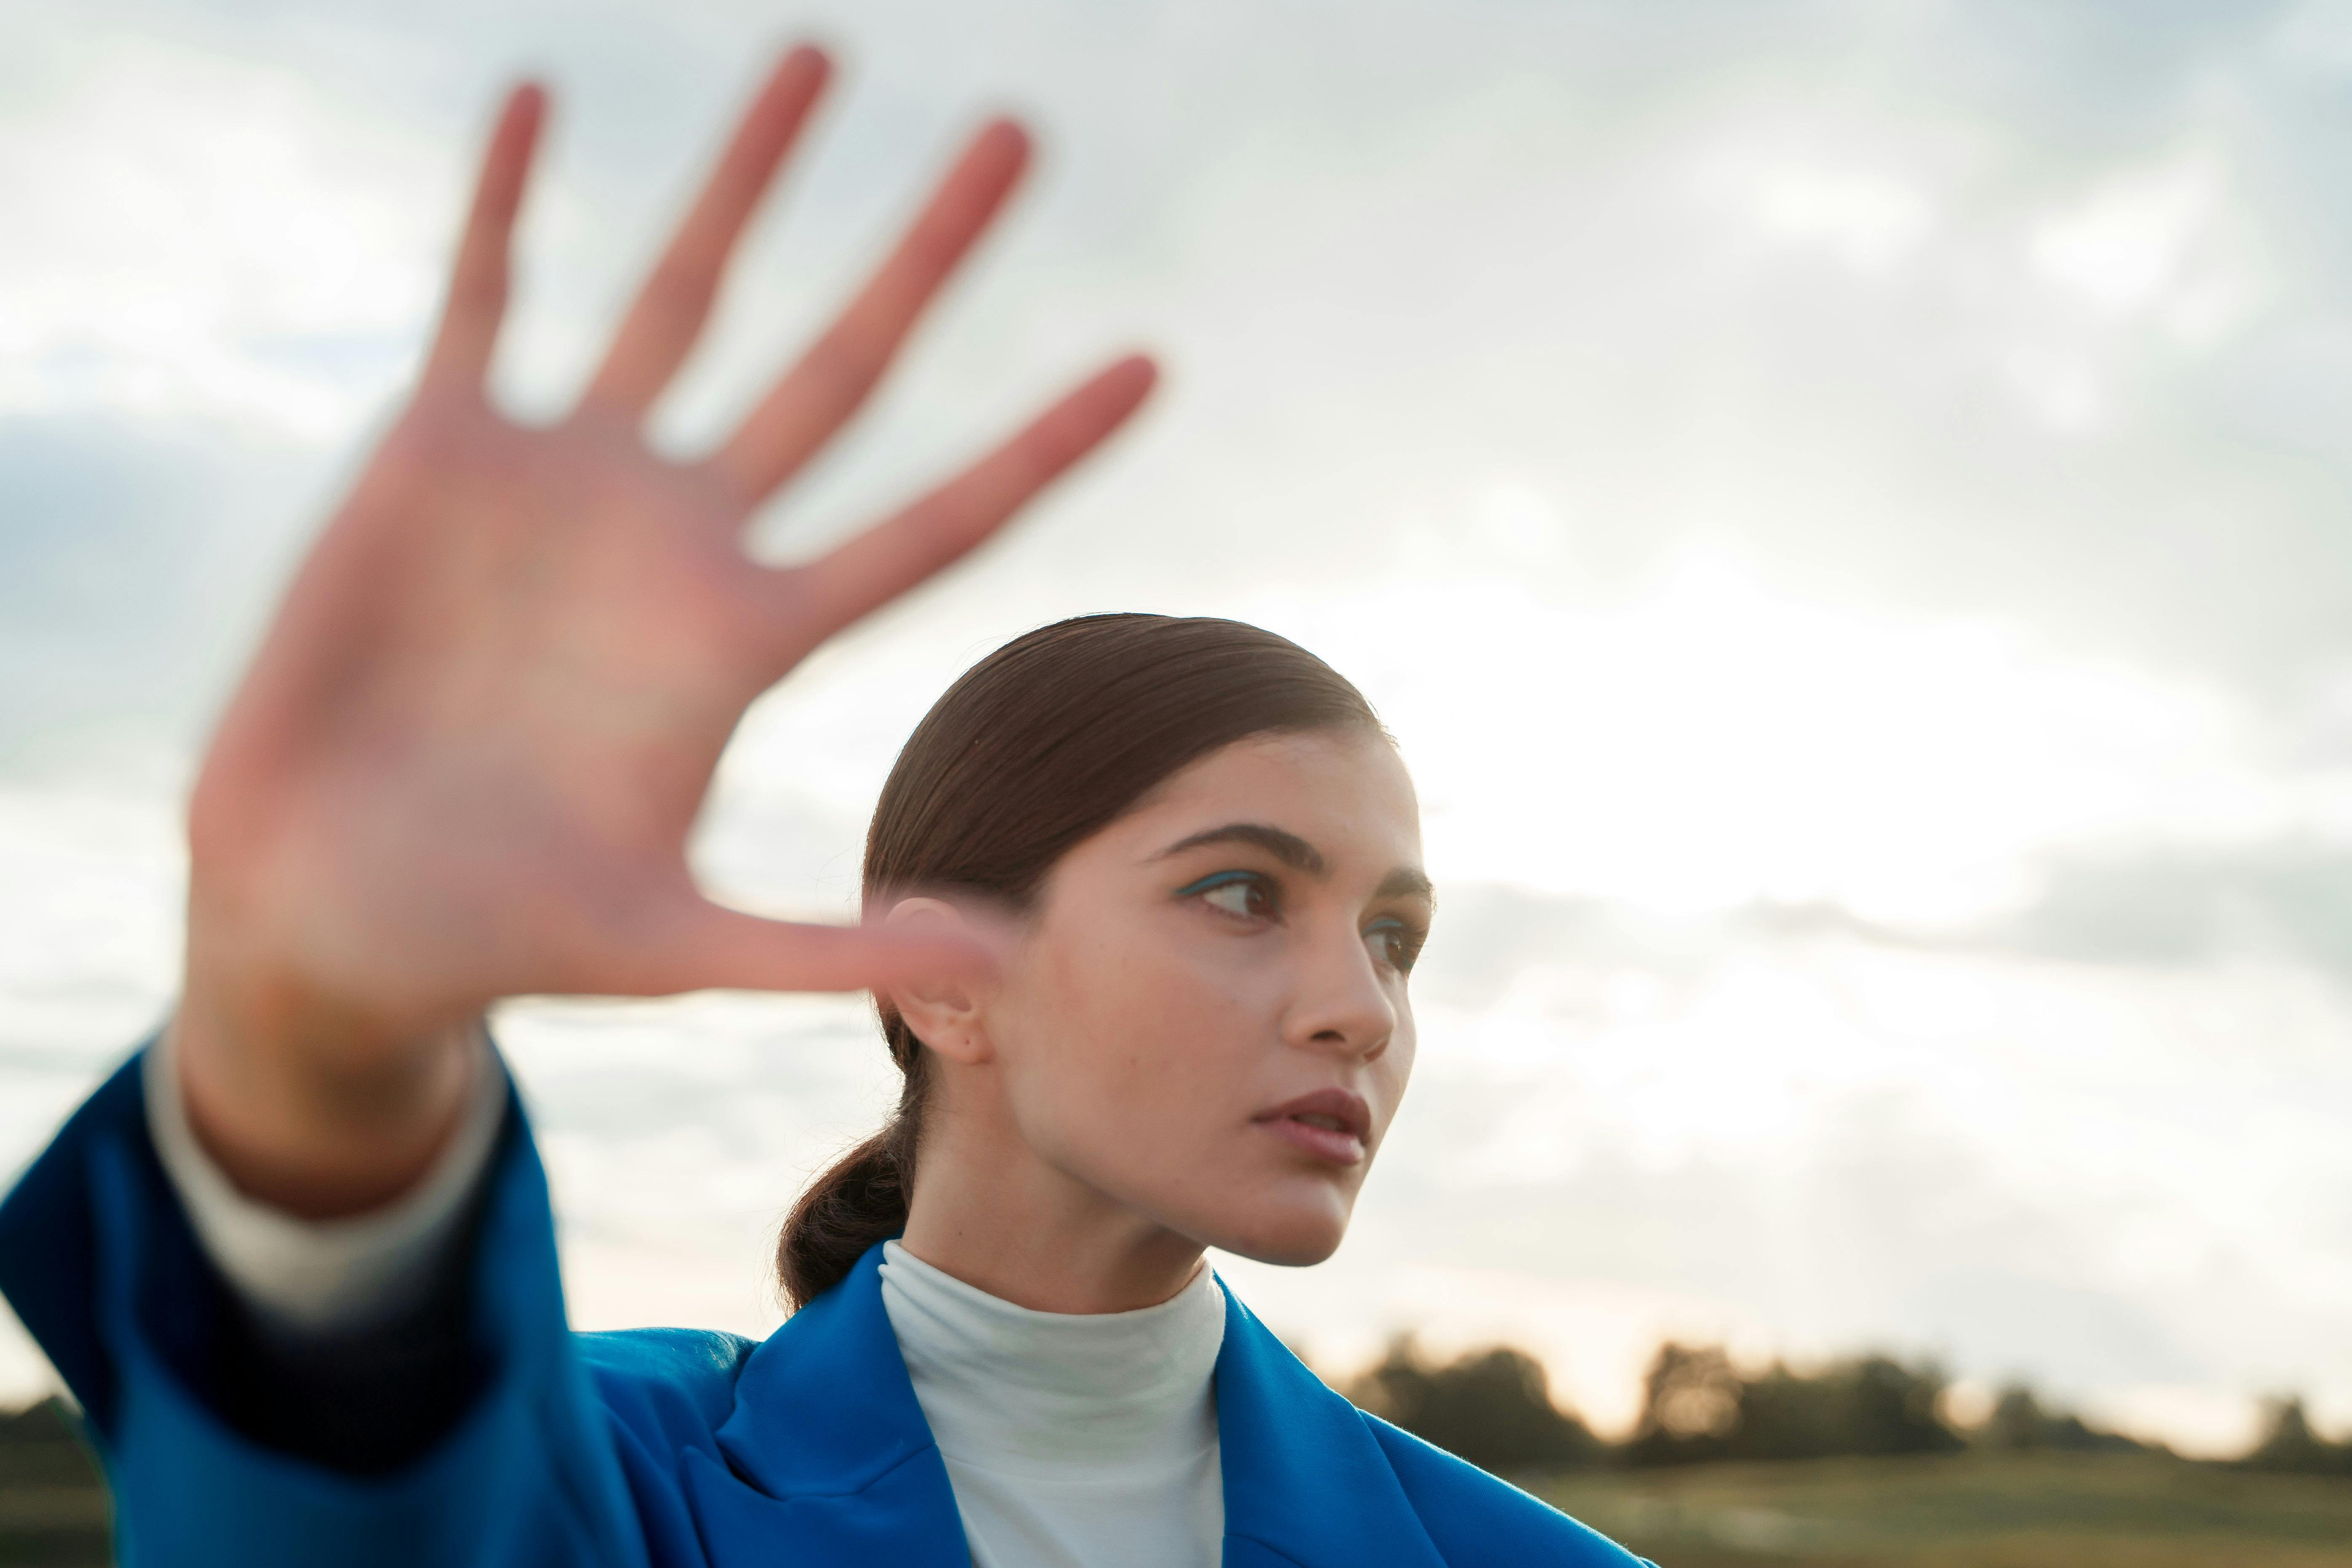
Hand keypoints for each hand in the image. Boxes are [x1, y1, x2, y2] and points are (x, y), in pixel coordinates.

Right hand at [173, 49, 1155, 1211]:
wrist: (335, 905)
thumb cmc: (502, 938)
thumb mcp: (673, 946)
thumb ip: (833, 950)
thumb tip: (1005, 961)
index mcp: (747, 639)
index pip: (936, 523)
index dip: (1041, 446)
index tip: (1153, 364)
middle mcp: (682, 538)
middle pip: (844, 369)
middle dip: (927, 254)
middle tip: (1021, 133)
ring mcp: (566, 482)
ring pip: (684, 294)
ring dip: (749, 181)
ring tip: (823, 55)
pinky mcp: (438, 453)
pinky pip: (485, 298)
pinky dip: (507, 203)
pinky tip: (540, 97)